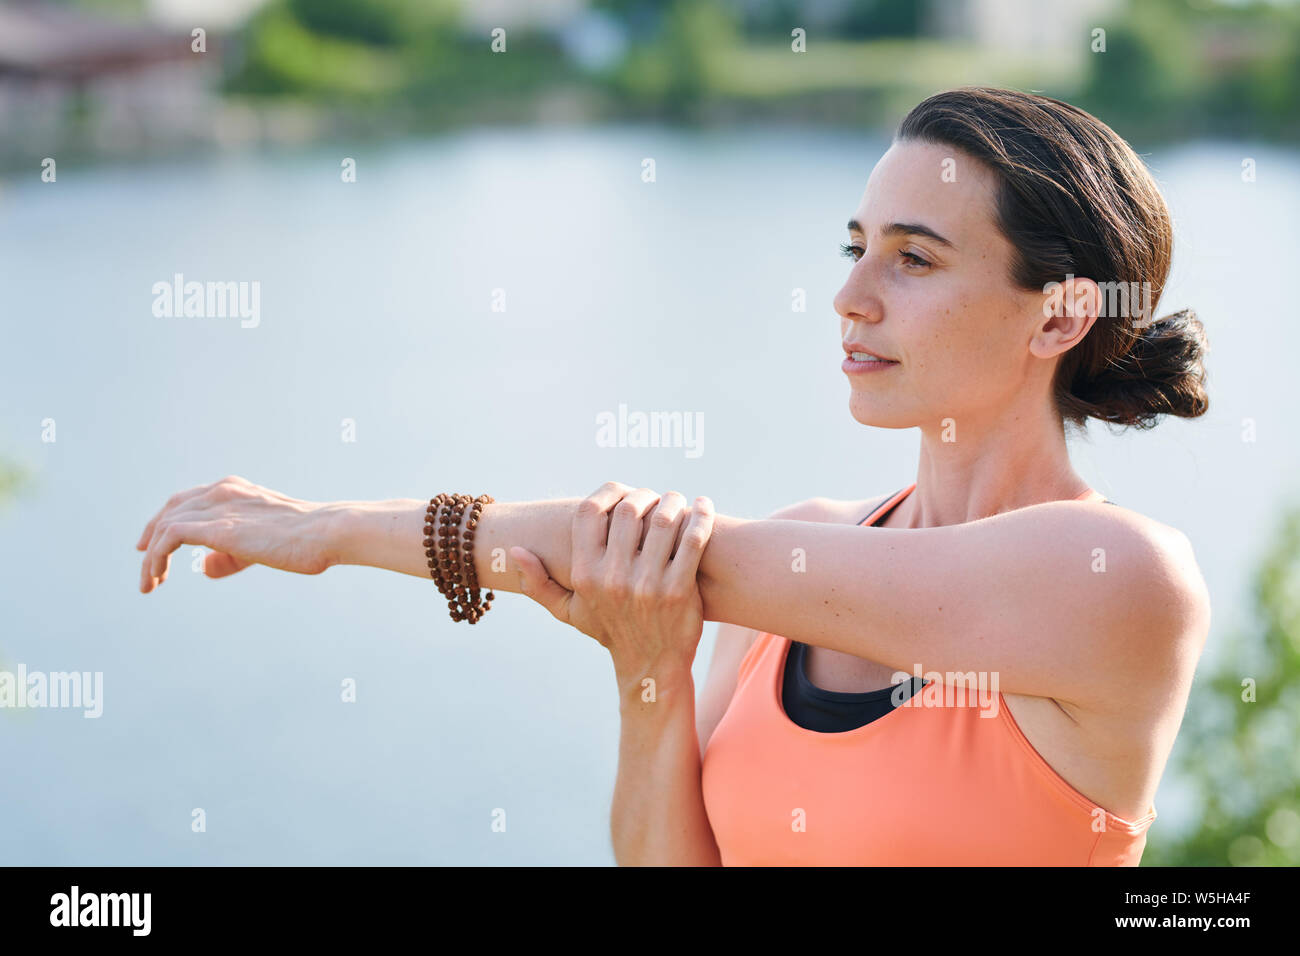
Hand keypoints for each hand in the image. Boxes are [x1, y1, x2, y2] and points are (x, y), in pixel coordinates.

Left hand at [135, 475, 335, 592]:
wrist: (326, 532)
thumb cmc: (307, 540)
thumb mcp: (262, 545)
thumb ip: (230, 556)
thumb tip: (204, 569)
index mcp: (235, 490)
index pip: (189, 500)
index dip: (167, 521)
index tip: (155, 545)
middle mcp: (222, 491)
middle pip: (170, 508)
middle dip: (151, 536)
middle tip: (145, 565)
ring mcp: (218, 506)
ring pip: (164, 524)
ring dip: (151, 556)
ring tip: (149, 583)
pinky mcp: (216, 527)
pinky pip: (169, 537)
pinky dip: (156, 557)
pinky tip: (157, 577)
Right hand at [510, 482, 714, 686]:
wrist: (651, 666)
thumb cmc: (609, 631)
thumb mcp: (569, 611)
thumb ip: (539, 583)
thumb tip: (515, 551)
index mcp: (585, 574)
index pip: (589, 512)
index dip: (607, 492)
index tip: (622, 492)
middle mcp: (613, 577)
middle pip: (628, 510)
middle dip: (644, 495)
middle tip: (654, 498)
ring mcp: (648, 584)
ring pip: (663, 520)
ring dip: (673, 501)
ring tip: (677, 501)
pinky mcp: (679, 590)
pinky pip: (692, 540)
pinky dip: (701, 517)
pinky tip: (703, 506)